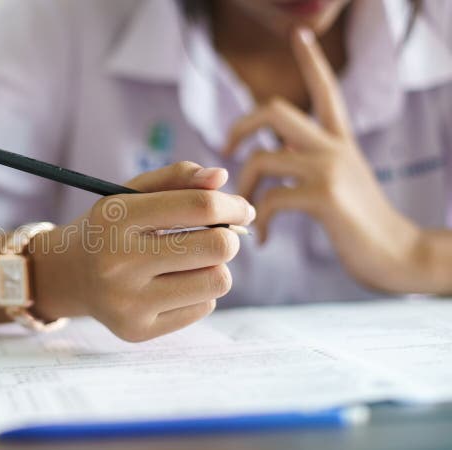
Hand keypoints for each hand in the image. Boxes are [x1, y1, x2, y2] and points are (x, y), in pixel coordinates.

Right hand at [30, 162, 254, 341]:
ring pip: (216, 282)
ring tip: (191, 262)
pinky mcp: (136, 331)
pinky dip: (197, 292)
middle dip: (227, 239)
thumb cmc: (111, 228)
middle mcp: (116, 262)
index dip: (232, 206)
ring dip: (214, 268)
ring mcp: (126, 302)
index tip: (243, 210)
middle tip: (217, 237)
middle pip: (216, 248)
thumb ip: (177, 179)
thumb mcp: (132, 194)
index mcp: (115, 218)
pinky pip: (202, 308)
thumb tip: (222, 178)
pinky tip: (172, 285)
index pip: (198, 207)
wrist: (69, 275)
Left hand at [223, 27, 422, 291]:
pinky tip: (264, 237)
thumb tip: (270, 150)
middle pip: (275, 110)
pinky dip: (259, 220)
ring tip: (247, 211)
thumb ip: (308, 159)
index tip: (298, 35)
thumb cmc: (360, 223)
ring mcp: (329, 168)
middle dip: (239, 126)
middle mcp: (334, 146)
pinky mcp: (324, 195)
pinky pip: (270, 199)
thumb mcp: (339, 179)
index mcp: (339, 140)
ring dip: (243, 187)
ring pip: (261, 158)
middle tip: (225, 150)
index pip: (325, 90)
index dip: (310, 60)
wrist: (397, 255)